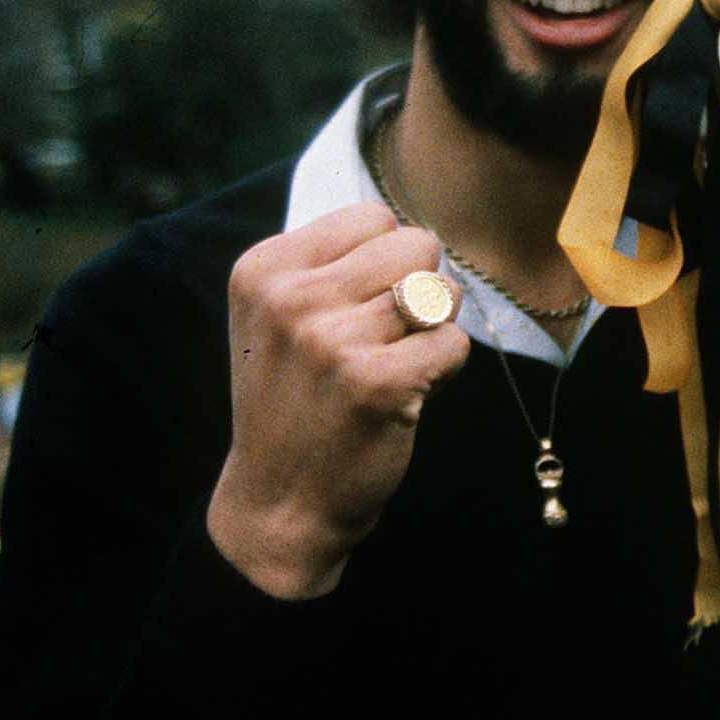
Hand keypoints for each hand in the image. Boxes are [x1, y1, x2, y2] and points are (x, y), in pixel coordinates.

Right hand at [207, 203, 469, 598]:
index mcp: (264, 269)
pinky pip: (455, 342)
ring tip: (389, 367)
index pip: (374, 216)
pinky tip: (404, 396)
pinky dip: (444, 369)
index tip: (354, 310)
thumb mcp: (281, 316)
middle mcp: (290, 298)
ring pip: (442, 292)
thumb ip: (334, 262)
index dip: (386, 262)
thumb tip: (418, 228)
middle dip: (418, 288)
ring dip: (432, 330)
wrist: (279, 503)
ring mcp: (330, 341)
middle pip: (416, 243)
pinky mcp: (375, 383)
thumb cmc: (298, 399)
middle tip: (381, 341)